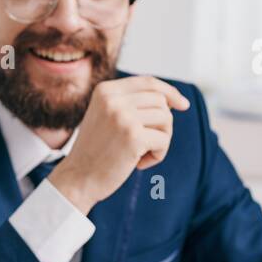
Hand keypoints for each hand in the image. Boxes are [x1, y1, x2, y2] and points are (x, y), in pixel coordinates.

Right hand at [48, 76, 189, 213]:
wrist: (77, 179)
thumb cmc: (96, 152)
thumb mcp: (106, 117)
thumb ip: (130, 104)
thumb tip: (174, 100)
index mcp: (105, 90)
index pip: (148, 82)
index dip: (170, 92)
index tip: (183, 105)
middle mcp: (113, 99)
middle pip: (161, 102)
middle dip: (162, 124)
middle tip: (146, 144)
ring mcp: (123, 116)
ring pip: (166, 119)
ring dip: (161, 140)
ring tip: (141, 154)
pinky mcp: (133, 136)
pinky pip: (164, 140)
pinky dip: (158, 155)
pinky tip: (139, 164)